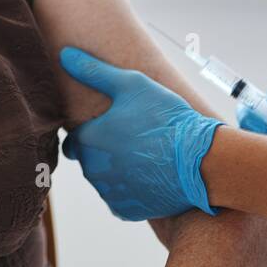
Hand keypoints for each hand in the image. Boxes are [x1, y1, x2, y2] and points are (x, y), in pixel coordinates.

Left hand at [59, 47, 223, 220]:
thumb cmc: (166, 118)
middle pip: (90, 159)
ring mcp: (109, 193)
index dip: (91, 131)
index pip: (74, 139)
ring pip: (104, 180)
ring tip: (145, 155)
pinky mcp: (127, 210)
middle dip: (104, 151)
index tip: (110, 127)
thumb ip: (93, 71)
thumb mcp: (131, 84)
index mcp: (88, 140)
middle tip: (133, 139)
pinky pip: (120, 198)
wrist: (201, 162)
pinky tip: (149, 175)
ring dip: (116, 170)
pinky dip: (131, 189)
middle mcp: (92, 170)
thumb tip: (64, 55)